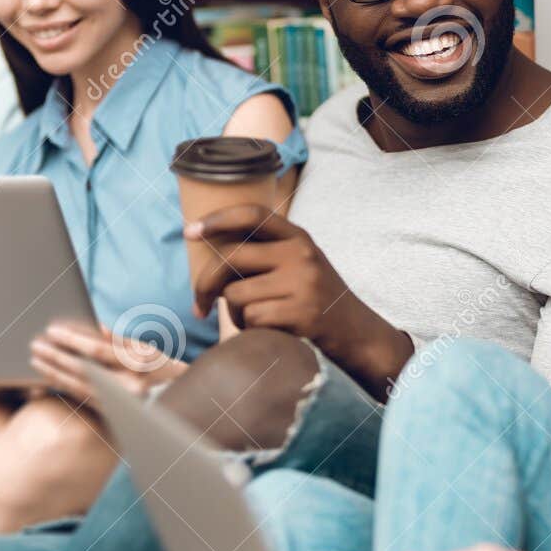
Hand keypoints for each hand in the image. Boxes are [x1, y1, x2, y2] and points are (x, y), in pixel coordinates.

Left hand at [30, 321, 187, 403]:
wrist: (179, 403)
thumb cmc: (160, 368)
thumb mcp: (145, 348)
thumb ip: (118, 339)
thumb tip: (94, 326)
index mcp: (139, 363)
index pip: (98, 350)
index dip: (73, 340)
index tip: (52, 330)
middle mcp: (131, 386)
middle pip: (85, 370)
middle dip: (57, 357)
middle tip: (35, 345)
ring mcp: (122, 405)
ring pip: (80, 387)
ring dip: (55, 373)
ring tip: (37, 360)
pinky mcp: (114, 416)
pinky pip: (83, 399)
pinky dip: (65, 387)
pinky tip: (50, 377)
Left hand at [186, 204, 411, 393]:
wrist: (359, 335)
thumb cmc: (315, 302)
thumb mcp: (299, 266)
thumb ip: (266, 255)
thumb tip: (211, 253)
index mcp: (298, 237)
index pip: (252, 215)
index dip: (218, 219)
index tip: (191, 231)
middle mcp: (301, 254)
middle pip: (230, 258)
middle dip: (205, 283)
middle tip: (198, 305)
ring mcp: (303, 282)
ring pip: (236, 294)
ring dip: (235, 314)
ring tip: (255, 321)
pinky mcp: (303, 312)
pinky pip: (252, 318)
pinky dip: (250, 330)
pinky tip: (268, 332)